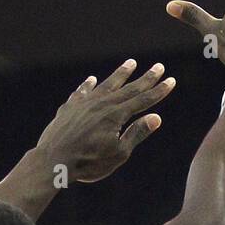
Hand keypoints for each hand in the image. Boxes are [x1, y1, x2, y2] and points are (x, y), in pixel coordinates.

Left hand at [34, 59, 175, 181]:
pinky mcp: (70, 108)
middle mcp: (102, 104)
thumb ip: (137, 133)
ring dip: (120, 74)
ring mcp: (84, 103)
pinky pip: (82, 92)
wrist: (54, 160)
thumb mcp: (118, 153)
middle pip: (128, 88)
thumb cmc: (89, 162)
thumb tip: (156, 117)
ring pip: (106, 85)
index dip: (158, 91)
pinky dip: (89, 85)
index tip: (171, 80)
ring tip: (131, 63)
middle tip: (159, 66)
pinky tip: (92, 80)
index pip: (143, 100)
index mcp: (116, 115)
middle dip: (146, 78)